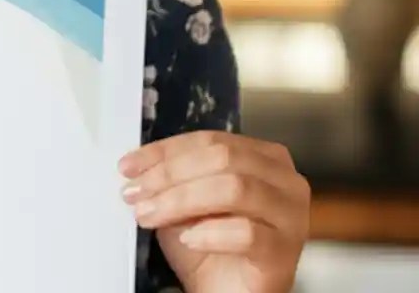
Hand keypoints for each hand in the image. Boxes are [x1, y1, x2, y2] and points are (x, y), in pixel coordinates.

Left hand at [119, 131, 309, 292]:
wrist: (224, 292)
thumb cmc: (208, 247)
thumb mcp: (181, 202)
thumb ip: (169, 178)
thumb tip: (136, 166)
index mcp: (263, 158)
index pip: (210, 140)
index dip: (164, 151)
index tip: (129, 166)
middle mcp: (284, 181)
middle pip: (223, 158)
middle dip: (170, 174)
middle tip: (135, 193)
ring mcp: (290, 216)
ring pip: (234, 188)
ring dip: (181, 200)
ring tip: (150, 215)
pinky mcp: (284, 252)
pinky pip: (247, 233)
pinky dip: (210, 233)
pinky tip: (188, 239)